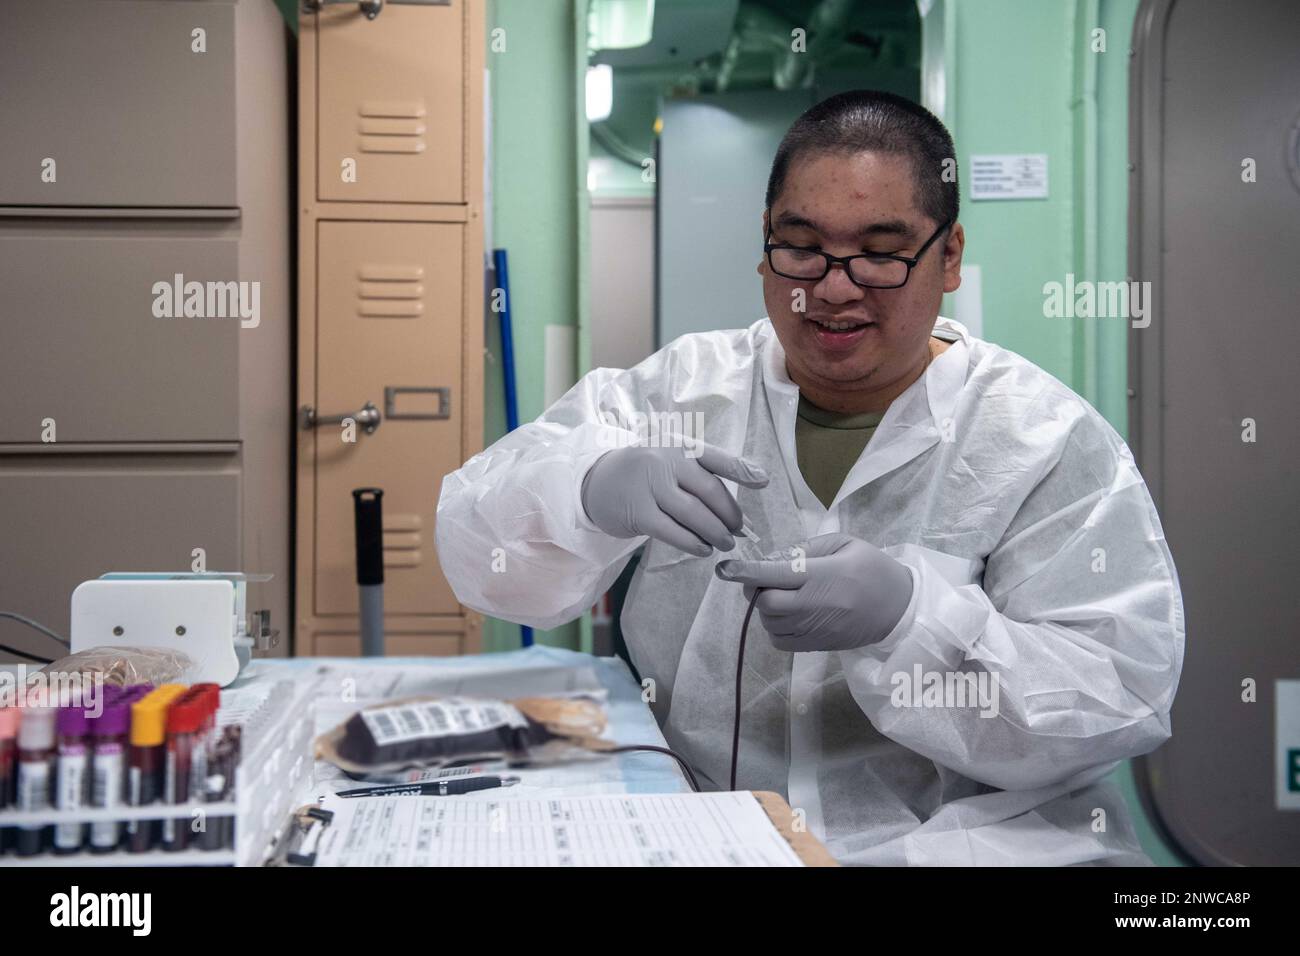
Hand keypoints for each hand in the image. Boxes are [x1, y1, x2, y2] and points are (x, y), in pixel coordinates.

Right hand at [580, 442, 768, 556]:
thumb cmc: (646, 475)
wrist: (597, 482)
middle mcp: (665, 461)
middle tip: (739, 531)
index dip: (741, 469)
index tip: (764, 481)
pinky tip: (702, 549)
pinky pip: (673, 531)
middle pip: (709, 491)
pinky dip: (693, 543)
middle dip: (730, 515)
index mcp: (679, 445)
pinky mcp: (638, 512)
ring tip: (724, 544)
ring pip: (693, 514)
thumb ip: (702, 481)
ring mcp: (650, 486)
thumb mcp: (671, 464)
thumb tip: (740, 519)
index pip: (716, 457)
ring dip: (715, 533)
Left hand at [714, 532, 912, 650]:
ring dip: (766, 608)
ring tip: (784, 595)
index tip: (725, 569)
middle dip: (756, 589)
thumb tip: (771, 559)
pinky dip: (774, 627)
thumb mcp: (844, 544)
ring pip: (769, 622)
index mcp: (823, 575)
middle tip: (766, 578)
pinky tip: (789, 614)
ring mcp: (815, 629)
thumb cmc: (872, 569)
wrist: (900, 609)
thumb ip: (805, 549)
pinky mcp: (816, 647)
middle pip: (765, 602)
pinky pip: (779, 641)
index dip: (745, 571)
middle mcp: (815, 605)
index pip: (773, 574)